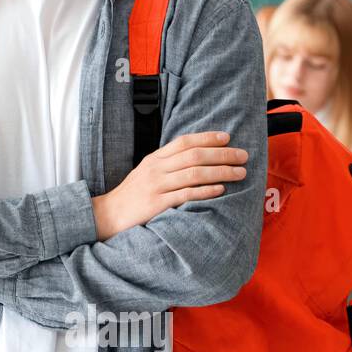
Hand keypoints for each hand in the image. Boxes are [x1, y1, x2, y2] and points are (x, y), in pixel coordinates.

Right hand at [91, 131, 247, 239]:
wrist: (108, 214)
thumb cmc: (132, 194)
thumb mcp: (146, 172)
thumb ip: (167, 163)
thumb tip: (195, 156)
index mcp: (155, 158)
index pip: (184, 141)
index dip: (207, 137)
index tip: (227, 137)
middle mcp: (156, 169)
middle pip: (194, 155)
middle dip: (222, 154)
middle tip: (243, 156)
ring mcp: (156, 186)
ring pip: (195, 173)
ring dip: (221, 172)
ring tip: (240, 173)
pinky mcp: (157, 203)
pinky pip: (186, 194)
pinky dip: (206, 190)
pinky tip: (220, 189)